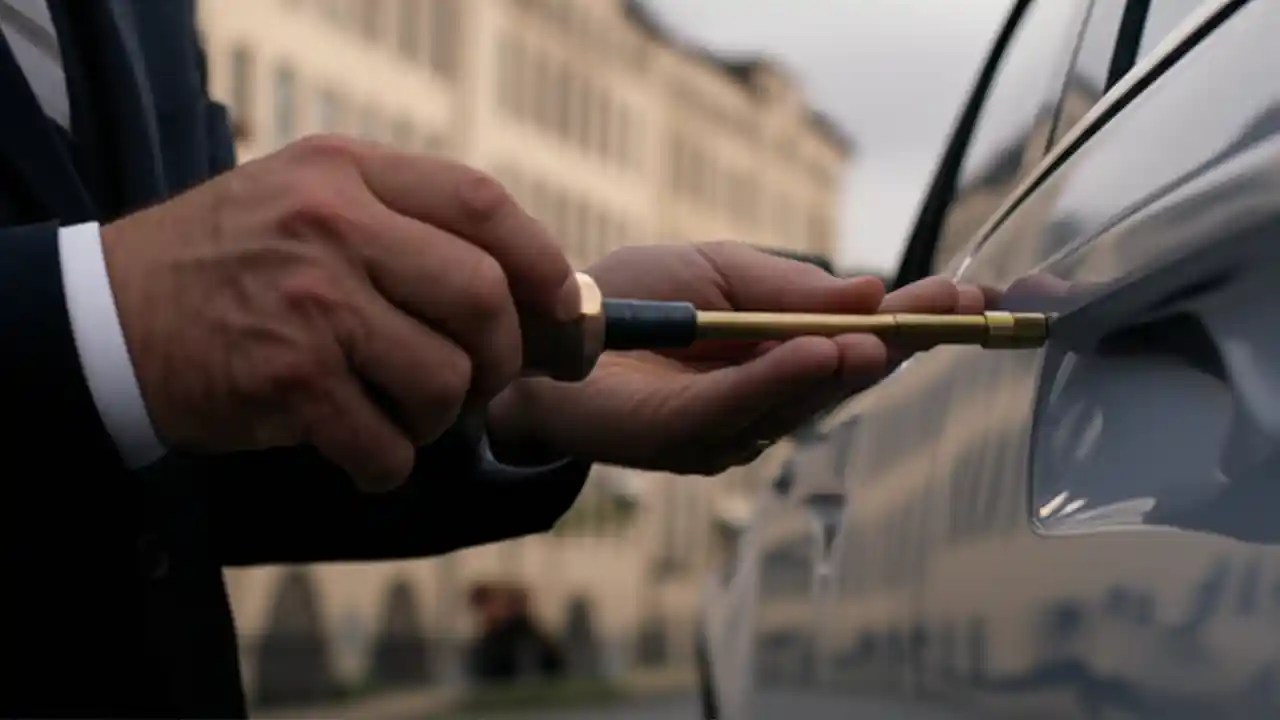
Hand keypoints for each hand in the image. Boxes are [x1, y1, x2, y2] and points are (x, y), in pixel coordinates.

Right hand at [103, 135, 576, 489]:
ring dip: (441, 417)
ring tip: (403, 414)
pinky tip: (363, 450)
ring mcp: (312, 305)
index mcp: (347, 173)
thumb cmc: (229, 261)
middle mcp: (334, 228)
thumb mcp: (308, 197)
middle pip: (482, 297)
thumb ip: (403, 221)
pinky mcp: (289, 381)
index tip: (563, 306)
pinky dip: (389, 463)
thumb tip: (523, 287)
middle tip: (482, 380)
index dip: (542, 261)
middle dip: (502, 355)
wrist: (108, 315)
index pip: (482, 204)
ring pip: (444, 380)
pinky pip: (387, 444)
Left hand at [486, 241, 985, 473]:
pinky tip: (820, 353)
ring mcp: (730, 429)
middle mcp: (765, 400)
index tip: (971, 296)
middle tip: (953, 311)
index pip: (858, 338)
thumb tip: (870, 292)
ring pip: (798, 397)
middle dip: (901, 343)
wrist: (544, 329)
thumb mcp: (718, 271)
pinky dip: (781, 380)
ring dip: (845, 364)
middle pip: (842, 374)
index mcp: (778, 353)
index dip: (914, 322)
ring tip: (888, 335)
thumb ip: (788, 289)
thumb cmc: (632, 297)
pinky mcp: (682, 440)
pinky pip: (738, 409)